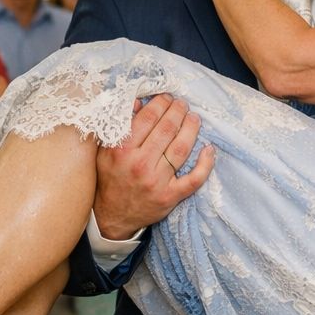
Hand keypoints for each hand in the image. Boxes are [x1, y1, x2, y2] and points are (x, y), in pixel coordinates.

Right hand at [92, 95, 216, 239]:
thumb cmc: (109, 179)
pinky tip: (209, 150)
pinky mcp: (170, 197)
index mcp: (122, 150)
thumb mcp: (105, 150)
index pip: (148, 118)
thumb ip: (119, 126)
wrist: (111, 216)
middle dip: (178, 111)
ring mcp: (157, 181)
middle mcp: (140, 164)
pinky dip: (205, 164)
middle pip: (167, 130)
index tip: (166, 97)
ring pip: (181, 149)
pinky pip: (193, 179)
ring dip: (191, 129)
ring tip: (194, 118)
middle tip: (182, 104)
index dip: (161, 103)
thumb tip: (137, 102)